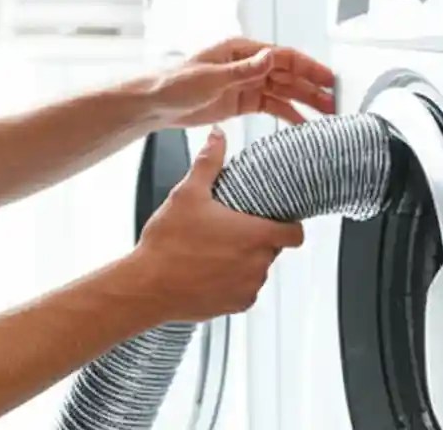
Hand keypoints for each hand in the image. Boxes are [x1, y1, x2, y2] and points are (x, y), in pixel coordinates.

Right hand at [130, 128, 304, 321]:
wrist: (146, 287)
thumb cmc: (168, 242)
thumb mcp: (187, 194)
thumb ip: (209, 162)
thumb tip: (218, 136)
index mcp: (256, 235)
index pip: (296, 233)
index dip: (289, 225)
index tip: (274, 218)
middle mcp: (258, 265)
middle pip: (272, 249)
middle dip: (257, 238)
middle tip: (230, 228)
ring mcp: (247, 288)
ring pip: (257, 270)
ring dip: (244, 260)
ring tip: (215, 250)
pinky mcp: (235, 306)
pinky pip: (243, 290)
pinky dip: (232, 281)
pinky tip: (208, 271)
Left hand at [149, 37, 335, 128]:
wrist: (156, 104)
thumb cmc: (176, 83)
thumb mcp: (211, 76)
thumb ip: (243, 69)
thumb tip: (271, 56)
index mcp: (242, 51)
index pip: (283, 56)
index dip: (308, 67)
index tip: (328, 78)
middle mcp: (248, 65)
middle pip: (288, 74)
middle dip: (312, 87)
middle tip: (334, 101)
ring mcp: (246, 84)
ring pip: (283, 91)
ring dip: (305, 102)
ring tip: (327, 114)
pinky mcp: (242, 102)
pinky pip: (271, 107)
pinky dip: (288, 115)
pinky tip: (303, 125)